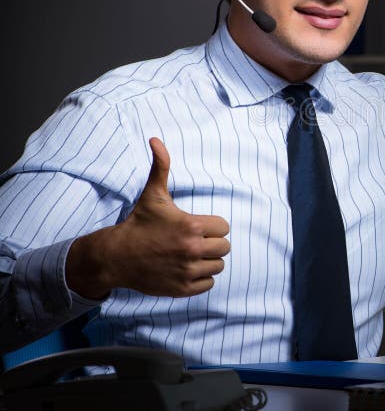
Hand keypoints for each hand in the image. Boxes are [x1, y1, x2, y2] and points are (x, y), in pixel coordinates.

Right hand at [66, 138, 230, 299]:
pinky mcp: (182, 289)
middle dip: (212, 243)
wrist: (116, 256)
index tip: (196, 226)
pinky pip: (208, 284)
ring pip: (218, 266)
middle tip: (193, 241)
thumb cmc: (139, 223)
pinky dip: (201, 279)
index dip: (212, 225)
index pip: (224, 227)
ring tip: (190, 254)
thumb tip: (155, 139)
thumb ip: (161, 166)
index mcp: (191, 226)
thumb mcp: (153, 194)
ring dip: (208, 261)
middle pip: (224, 247)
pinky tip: (186, 269)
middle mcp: (192, 250)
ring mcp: (187, 271)